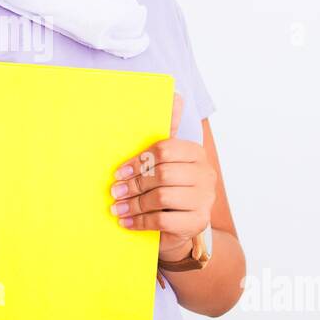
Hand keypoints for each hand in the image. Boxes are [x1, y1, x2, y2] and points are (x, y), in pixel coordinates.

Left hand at [109, 92, 215, 259]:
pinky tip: (127, 222)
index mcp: (196, 153)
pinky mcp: (197, 222)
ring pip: (162, 198)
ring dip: (134, 204)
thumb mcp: (166, 159)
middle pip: (163, 174)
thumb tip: (175, 94)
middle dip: (134, 184)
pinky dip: (141, 222)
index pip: (165, 149)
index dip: (138, 161)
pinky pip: (164, 220)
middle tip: (114, 191)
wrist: (182, 225)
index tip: (118, 172)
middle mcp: (205, 174)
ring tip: (117, 208)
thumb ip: (168, 130)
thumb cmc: (169, 186)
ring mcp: (204, 199)